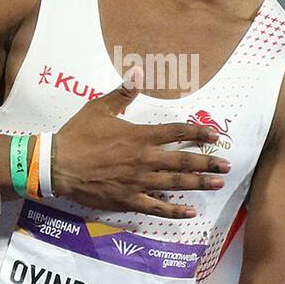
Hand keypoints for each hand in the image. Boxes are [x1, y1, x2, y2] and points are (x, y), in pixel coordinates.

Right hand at [50, 66, 231, 217]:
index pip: (177, 133)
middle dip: (208, 162)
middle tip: (226, 165)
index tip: (214, 136)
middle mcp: (144, 159)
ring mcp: (138, 182)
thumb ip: (122, 92)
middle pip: (183, 161)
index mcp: (139, 136)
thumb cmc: (78, 135)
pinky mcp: (128, 199)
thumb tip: (138, 71)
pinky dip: (174, 210)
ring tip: (217, 184)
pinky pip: (156, 207)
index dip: (198, 133)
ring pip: (176, 184)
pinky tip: (189, 211)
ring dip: (199, 183)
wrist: (58, 165)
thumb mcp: (99, 108)